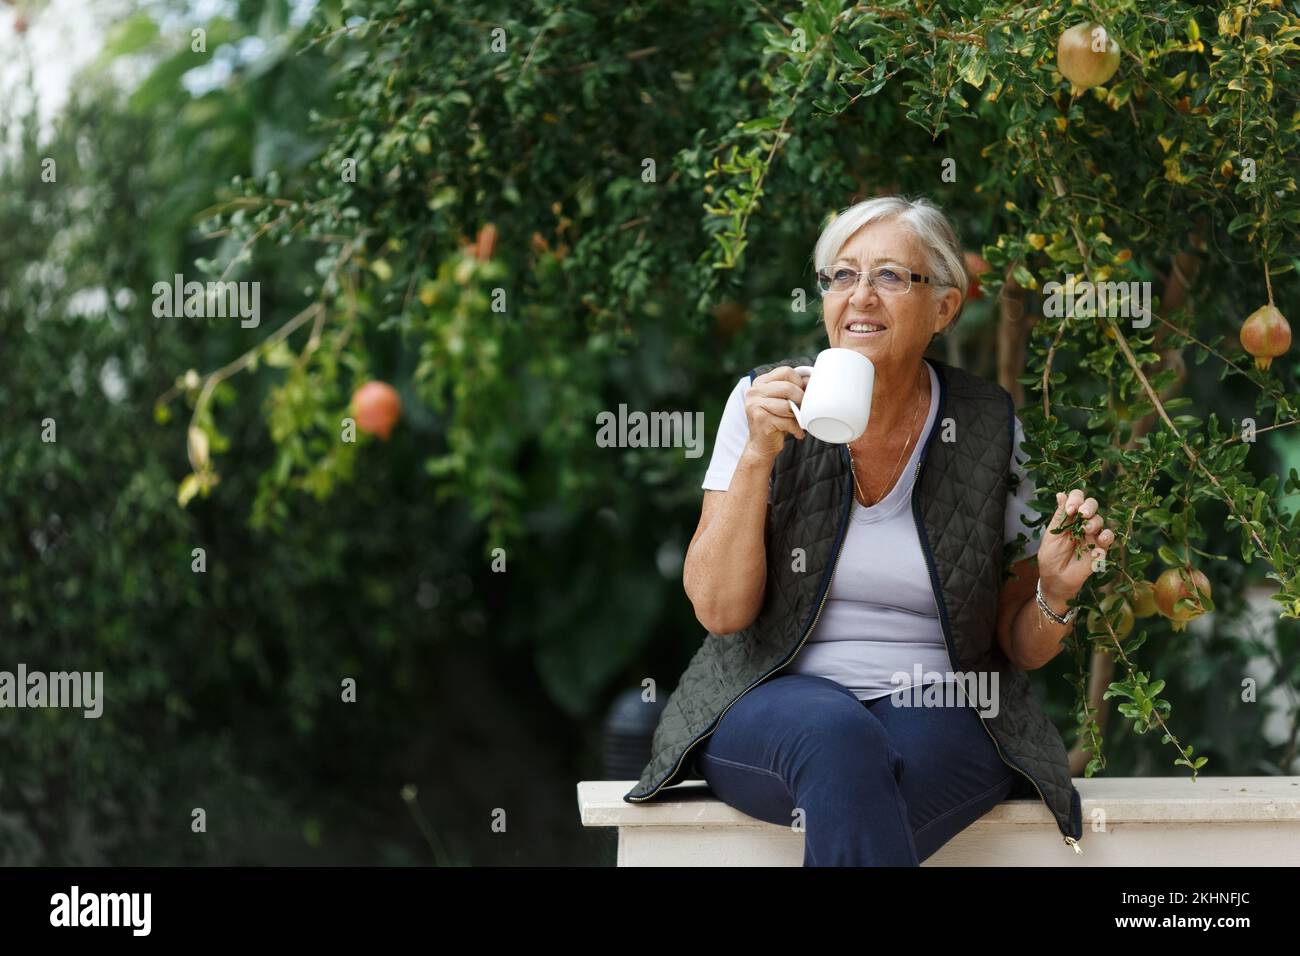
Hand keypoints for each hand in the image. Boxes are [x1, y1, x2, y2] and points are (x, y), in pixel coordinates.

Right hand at [742, 366, 809, 460]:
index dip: (798, 382)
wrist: (761, 445)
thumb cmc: (776, 421)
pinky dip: (796, 428)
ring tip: (797, 421)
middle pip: (788, 387)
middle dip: (800, 399)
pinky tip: (796, 432)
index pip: (786, 371)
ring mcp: (754, 405)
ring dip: (797, 415)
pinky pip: (786, 421)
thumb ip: (795, 388)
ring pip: (787, 405)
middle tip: (802, 410)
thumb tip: (810, 380)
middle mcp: (754, 391)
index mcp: (761, 382)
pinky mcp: (760, 419)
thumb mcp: (784, 401)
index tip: (801, 395)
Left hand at [1037, 487, 1116, 610]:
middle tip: (1082, 514)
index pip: (1076, 499)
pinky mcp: (1101, 548)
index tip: (1070, 509)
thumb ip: (1059, 517)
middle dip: (1088, 506)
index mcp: (1068, 517)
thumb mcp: (1052, 535)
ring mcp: (1092, 535)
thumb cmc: (1051, 557)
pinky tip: (1100, 539)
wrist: (1056, 580)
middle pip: (1092, 505)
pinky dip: (1107, 535)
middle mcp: (1082, 523)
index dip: (1076, 499)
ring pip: (1100, 520)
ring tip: (1087, 529)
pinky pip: (1109, 537)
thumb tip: (1061, 494)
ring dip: (1095, 521)